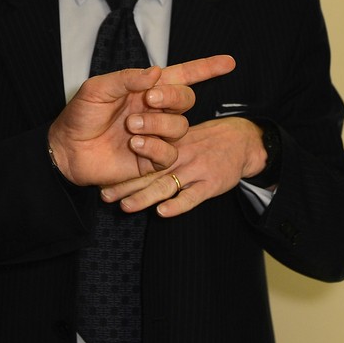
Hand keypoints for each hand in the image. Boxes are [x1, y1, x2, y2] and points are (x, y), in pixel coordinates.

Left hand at [46, 54, 235, 186]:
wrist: (67, 149)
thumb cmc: (81, 115)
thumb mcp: (98, 88)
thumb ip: (128, 79)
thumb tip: (157, 72)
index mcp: (146, 88)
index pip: (184, 75)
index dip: (207, 68)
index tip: (230, 62)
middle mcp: (155, 110)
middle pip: (186, 99)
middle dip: (173, 97)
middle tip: (149, 99)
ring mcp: (156, 135)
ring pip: (179, 126)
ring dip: (158, 123)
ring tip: (131, 127)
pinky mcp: (152, 160)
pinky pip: (169, 152)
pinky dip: (155, 146)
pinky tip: (135, 145)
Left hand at [100, 117, 267, 216]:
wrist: (242, 140)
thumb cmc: (206, 138)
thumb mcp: (182, 131)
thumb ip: (159, 135)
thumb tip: (128, 139)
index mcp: (169, 140)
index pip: (144, 146)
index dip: (123, 159)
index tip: (101, 170)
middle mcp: (179, 154)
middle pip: (148, 170)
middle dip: (126, 183)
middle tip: (104, 193)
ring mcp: (195, 169)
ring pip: (166, 184)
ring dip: (145, 196)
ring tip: (125, 206)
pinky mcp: (210, 184)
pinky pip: (192, 197)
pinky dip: (178, 205)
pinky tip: (162, 212)